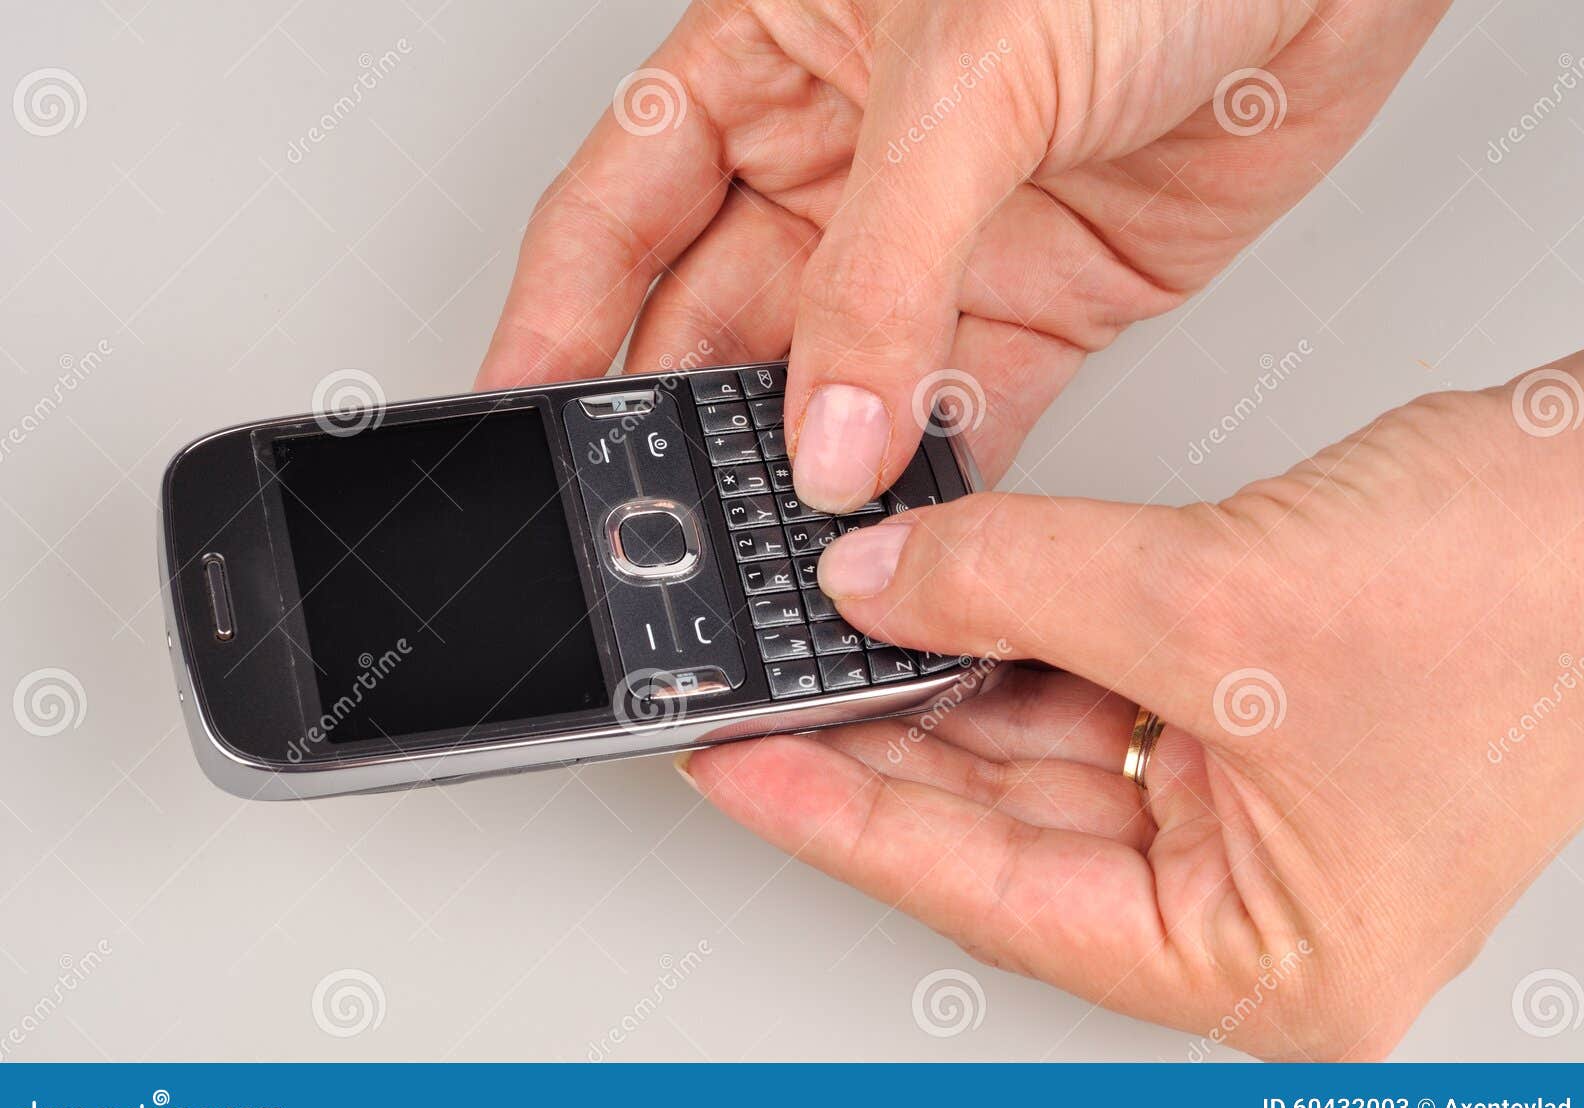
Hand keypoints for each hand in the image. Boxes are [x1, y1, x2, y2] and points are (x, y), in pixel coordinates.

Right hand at [478, 0, 1448, 510]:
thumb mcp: (971, 72)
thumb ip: (884, 269)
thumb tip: (827, 430)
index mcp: (771, 59)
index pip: (620, 206)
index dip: (557, 316)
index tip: (521, 418)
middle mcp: (842, 161)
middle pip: (718, 320)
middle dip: (687, 427)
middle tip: (663, 523)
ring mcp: (940, 243)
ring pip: (835, 388)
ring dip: (809, 473)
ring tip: (776, 550)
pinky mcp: (1041, 303)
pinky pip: (957, 415)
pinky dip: (927, 484)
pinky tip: (896, 532)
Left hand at [679, 348, 1583, 1058]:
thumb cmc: (1536, 594)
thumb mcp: (1218, 598)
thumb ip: (1017, 589)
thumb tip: (876, 588)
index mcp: (1263, 959)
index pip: (995, 896)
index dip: (846, 825)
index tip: (739, 772)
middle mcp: (1250, 902)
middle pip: (1005, 829)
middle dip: (877, 749)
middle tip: (758, 698)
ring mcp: (1247, 814)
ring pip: (1037, 755)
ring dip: (935, 689)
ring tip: (824, 644)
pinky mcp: (1245, 725)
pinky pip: (1088, 693)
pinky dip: (1009, 646)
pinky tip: (927, 608)